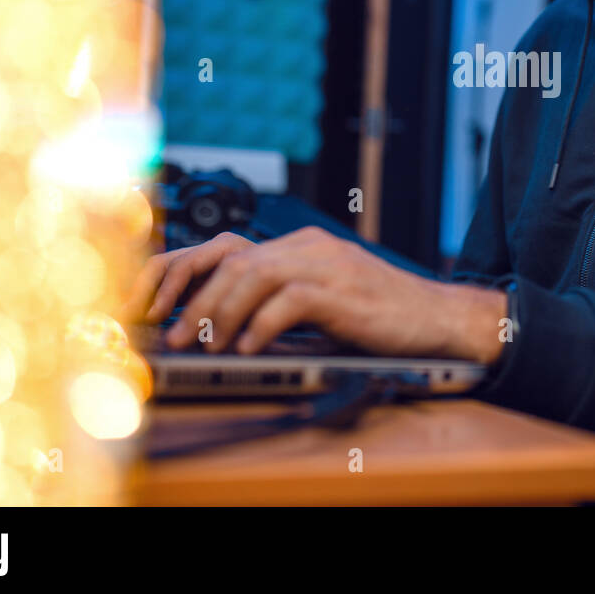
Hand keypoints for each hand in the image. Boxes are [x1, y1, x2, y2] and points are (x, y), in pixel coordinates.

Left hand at [145, 227, 507, 363]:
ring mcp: (327, 264)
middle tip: (173, 336)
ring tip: (203, 346)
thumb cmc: (381, 316)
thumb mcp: (323, 301)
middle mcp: (309, 246)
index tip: (156, 306)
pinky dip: (261, 326)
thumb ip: (280, 300)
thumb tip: (220, 326)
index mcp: (300, 245)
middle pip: (231, 257)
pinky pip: (288, 301)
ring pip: (252, 274)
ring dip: (218, 314)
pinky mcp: (342, 290)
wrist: (438, 317)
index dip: (184, 272)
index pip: (225, 246)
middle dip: (192, 296)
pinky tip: (249, 348)